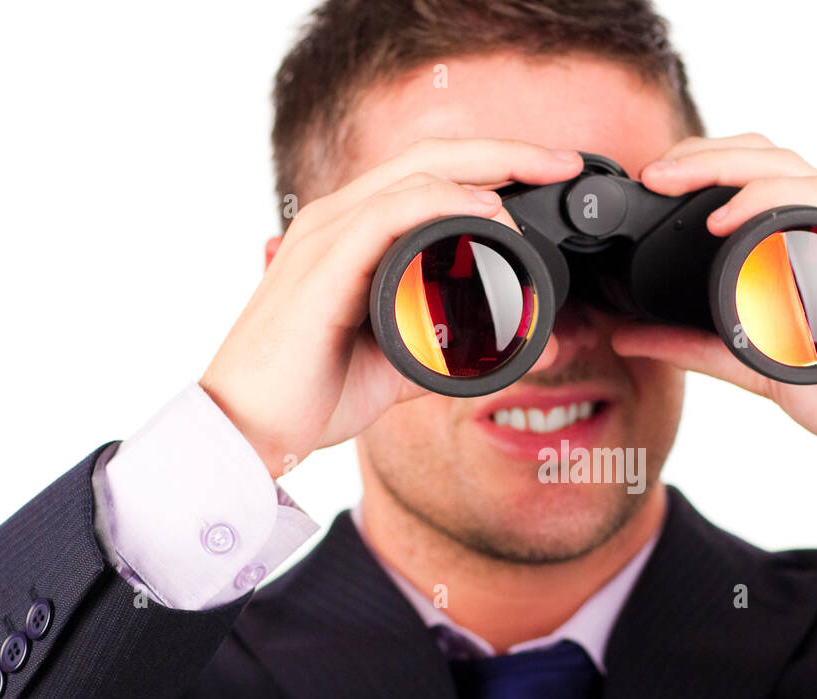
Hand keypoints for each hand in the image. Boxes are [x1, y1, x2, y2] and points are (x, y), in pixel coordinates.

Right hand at [199, 139, 583, 477]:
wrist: (251, 428)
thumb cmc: (313, 392)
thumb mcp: (401, 364)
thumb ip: (453, 351)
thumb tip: (520, 352)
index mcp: (356, 234)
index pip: (432, 174)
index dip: (496, 165)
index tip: (553, 176)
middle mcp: (339, 221)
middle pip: (432, 155)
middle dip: (507, 151)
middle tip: (564, 162)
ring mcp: (327, 237)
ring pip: (415, 171)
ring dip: (487, 167)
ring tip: (540, 177)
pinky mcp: (322, 266)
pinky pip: (387, 214)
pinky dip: (442, 203)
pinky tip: (487, 210)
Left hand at [614, 133, 816, 482]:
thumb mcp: (753, 367)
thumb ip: (695, 348)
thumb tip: (628, 336)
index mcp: (810, 245)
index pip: (755, 178)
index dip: (703, 168)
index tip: (651, 183)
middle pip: (768, 158)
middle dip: (704, 154)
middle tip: (654, 172)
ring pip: (791, 169)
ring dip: (727, 166)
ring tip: (676, 181)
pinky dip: (770, 204)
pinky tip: (727, 219)